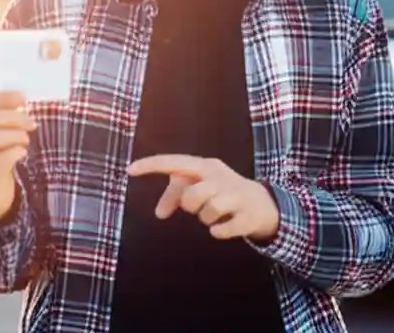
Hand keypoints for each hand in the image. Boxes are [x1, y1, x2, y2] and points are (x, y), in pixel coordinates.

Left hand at [127, 155, 279, 241]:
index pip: (175, 162)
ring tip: (215, 216)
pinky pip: (221, 229)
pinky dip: (219, 232)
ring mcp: (237, 195)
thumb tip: (159, 213)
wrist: (264, 204)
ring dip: (206, 218)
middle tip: (200, 207)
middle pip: (191, 195)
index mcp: (206, 166)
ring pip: (209, 211)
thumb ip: (175, 195)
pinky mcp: (247, 215)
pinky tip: (223, 227)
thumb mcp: (200, 187)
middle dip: (191, 206)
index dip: (152, 165)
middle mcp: (220, 176)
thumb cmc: (223, 192)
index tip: (130, 170)